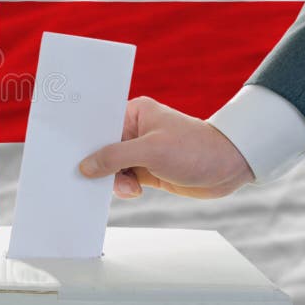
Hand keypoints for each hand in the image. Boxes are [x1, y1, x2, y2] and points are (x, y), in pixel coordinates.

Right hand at [78, 96, 254, 198]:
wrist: (230, 167)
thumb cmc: (197, 149)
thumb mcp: (151, 151)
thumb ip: (114, 158)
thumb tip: (86, 166)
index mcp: (133, 113)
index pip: (99, 126)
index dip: (85, 141)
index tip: (73, 157)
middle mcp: (134, 130)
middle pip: (102, 149)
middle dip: (100, 165)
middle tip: (97, 178)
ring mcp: (140, 151)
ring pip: (112, 168)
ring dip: (115, 180)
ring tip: (130, 186)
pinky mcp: (147, 169)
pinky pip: (124, 179)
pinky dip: (124, 187)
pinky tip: (134, 191)